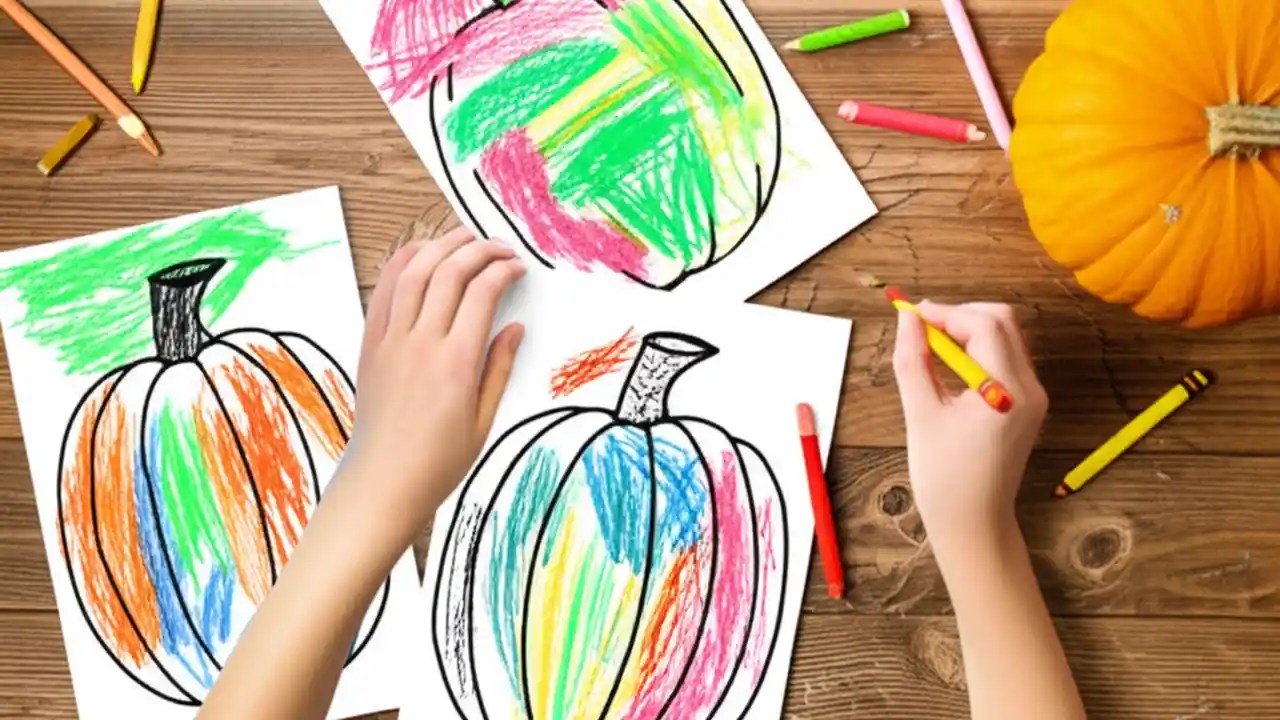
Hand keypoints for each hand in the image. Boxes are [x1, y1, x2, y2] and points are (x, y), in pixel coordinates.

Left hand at [343, 227, 525, 541]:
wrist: (383, 482)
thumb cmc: (436, 461)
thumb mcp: (483, 419)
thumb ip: (498, 367)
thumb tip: (514, 329)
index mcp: (456, 363)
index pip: (482, 293)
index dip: (503, 270)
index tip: (518, 267)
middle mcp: (421, 344)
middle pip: (450, 273)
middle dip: (478, 249)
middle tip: (498, 247)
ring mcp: (390, 341)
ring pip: (413, 271)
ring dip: (440, 246)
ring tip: (462, 237)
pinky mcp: (370, 345)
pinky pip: (383, 291)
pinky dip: (401, 264)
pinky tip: (419, 254)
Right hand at [891, 301, 1048, 545]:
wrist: (974, 522)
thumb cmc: (944, 479)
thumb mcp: (920, 415)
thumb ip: (913, 361)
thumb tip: (907, 320)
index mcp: (1007, 392)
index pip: (984, 326)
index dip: (945, 312)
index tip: (911, 316)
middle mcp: (1030, 388)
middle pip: (1002, 322)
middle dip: (959, 315)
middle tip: (921, 327)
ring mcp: (1034, 396)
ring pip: (1006, 336)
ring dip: (969, 329)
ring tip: (931, 346)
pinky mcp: (1028, 404)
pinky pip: (1006, 358)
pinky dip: (978, 349)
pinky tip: (950, 365)